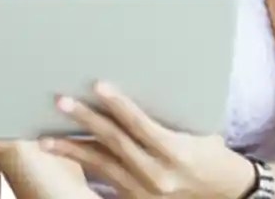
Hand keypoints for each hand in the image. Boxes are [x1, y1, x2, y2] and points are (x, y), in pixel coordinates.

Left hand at [40, 82, 255, 197]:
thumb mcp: (198, 130)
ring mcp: (145, 193)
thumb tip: (133, 86)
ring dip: (72, 150)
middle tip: (61, 102)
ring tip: (46, 139)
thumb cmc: (213, 153)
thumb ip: (166, 116)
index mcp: (178, 152)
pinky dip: (84, 166)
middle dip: (86, 121)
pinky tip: (65, 154)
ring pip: (102, 166)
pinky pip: (105, 180)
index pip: (142, 126)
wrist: (228, 194)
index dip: (120, 106)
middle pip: (115, 144)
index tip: (98, 86)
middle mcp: (159, 175)